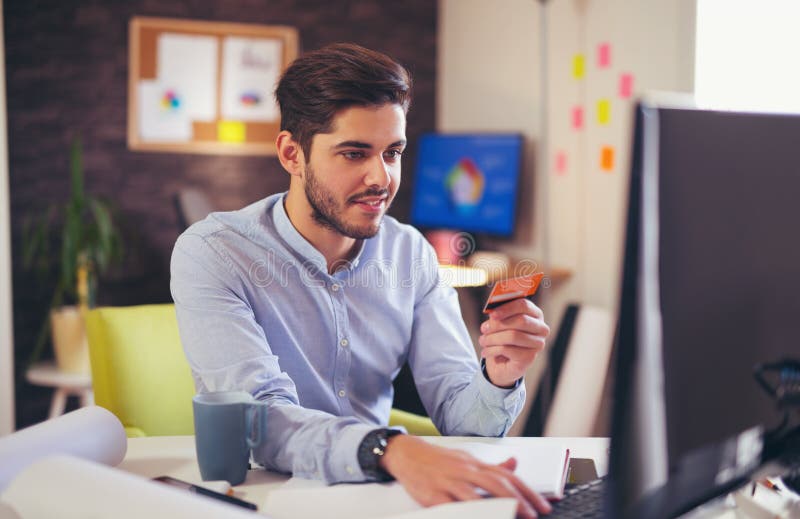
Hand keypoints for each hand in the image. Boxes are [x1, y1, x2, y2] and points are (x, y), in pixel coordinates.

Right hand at [380, 434, 551, 517]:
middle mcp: (465, 470)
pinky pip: (451, 506)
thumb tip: (514, 465)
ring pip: (476, 495)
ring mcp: (449, 482)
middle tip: (534, 514)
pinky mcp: (433, 494)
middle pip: (496, 484)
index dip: (527, 491)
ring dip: (495, 508)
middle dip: (518, 500)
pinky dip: (466, 513)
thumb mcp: (466, 459)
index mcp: (475, 464)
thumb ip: (490, 466)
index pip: (507, 476)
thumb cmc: (438, 460)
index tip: (543, 505)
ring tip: (512, 517)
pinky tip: (477, 518)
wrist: (405, 453)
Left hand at [479, 298, 549, 387]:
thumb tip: (492, 312)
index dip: (507, 308)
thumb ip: (498, 313)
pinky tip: (485, 352)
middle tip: (483, 329)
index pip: (524, 305)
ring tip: (482, 341)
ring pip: (513, 336)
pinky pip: (508, 350)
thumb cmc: (502, 336)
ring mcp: (538, 344)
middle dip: (498, 325)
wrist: (503, 362)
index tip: (492, 315)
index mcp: (535, 314)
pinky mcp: (530, 357)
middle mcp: (541, 328)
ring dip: (492, 338)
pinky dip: (492, 350)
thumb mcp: (499, 322)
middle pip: (521, 321)